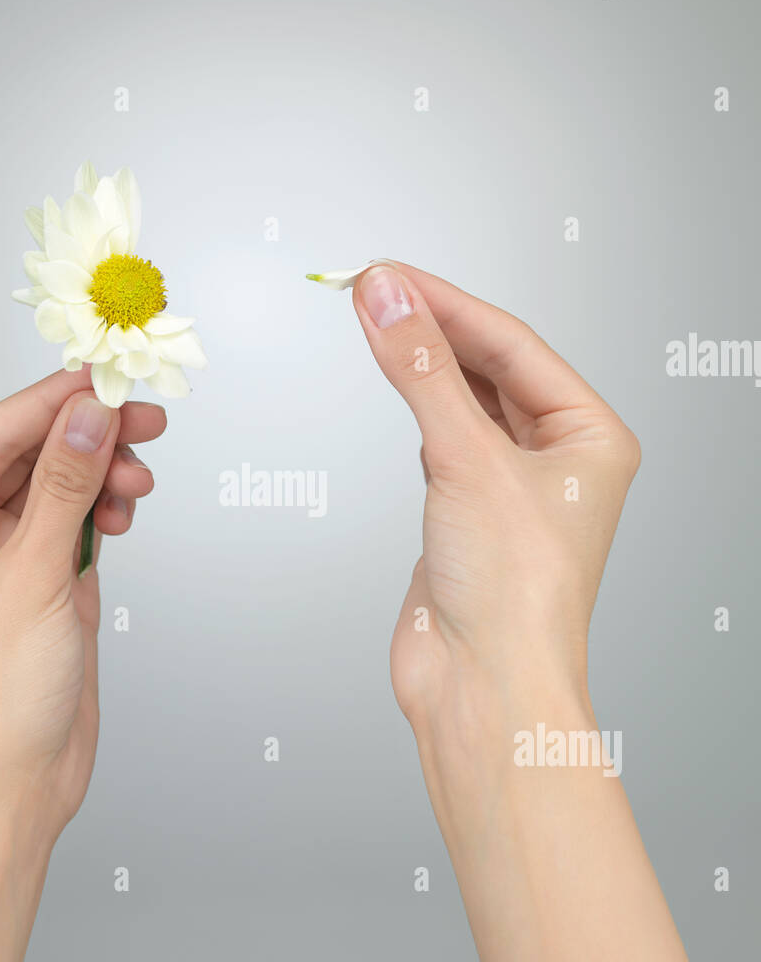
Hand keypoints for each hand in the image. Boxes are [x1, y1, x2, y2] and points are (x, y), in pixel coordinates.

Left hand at [0, 367, 165, 842]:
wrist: (15, 783)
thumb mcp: (33, 577)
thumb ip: (65, 486)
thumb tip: (90, 413)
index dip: (53, 400)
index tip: (107, 373)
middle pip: (27, 454)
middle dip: (86, 437)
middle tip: (144, 418)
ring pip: (55, 484)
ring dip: (101, 474)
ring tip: (140, 480)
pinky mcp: (37, 582)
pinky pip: (73, 520)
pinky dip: (103, 509)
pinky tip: (126, 510)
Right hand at [351, 262, 639, 734]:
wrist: (482, 687)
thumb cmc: (512, 594)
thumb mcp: (465, 459)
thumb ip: (420, 369)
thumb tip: (385, 296)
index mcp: (591, 438)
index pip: (512, 345)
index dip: (446, 303)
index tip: (386, 275)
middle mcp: (559, 460)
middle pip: (490, 367)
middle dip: (432, 327)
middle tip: (371, 291)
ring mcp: (512, 488)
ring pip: (464, 402)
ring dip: (421, 365)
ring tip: (374, 321)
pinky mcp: (468, 516)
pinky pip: (443, 441)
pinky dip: (415, 410)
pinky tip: (397, 386)